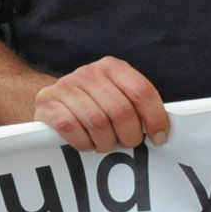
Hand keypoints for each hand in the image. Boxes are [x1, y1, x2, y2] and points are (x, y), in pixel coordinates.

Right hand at [33, 57, 168, 152]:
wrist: (50, 99)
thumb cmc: (92, 102)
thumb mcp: (116, 94)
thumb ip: (137, 104)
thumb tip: (163, 129)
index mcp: (112, 67)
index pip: (142, 91)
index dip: (155, 118)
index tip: (159, 137)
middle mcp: (88, 73)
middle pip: (121, 110)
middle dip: (130, 135)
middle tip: (129, 143)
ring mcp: (65, 86)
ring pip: (98, 122)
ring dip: (106, 142)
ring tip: (106, 144)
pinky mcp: (47, 103)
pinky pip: (72, 129)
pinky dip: (84, 143)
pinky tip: (87, 142)